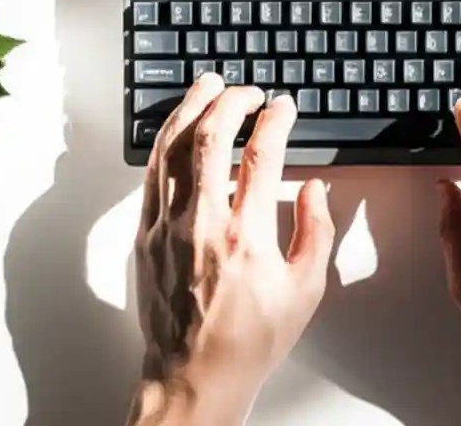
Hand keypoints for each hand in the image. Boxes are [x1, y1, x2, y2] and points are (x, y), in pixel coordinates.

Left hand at [127, 74, 334, 425]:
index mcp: (247, 236)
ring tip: (208, 87)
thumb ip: (314, 231)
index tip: (283, 106)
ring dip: (192, 108)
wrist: (194, 374)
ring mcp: (168, 226)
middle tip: (247, 90)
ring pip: (173, 148)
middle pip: (212, 137)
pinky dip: (165, 141)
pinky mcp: (146, 235)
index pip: (261, 154)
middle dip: (231, 101)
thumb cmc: (249, 339)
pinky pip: (152, 174)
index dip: (275, 119)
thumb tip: (312, 188)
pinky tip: (178, 126)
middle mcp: (203, 224)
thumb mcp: (306, 290)